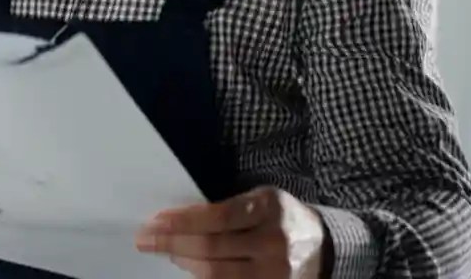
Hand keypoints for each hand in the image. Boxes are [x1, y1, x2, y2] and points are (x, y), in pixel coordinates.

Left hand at [135, 186, 328, 278]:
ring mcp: (275, 273)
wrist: (324, 246)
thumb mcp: (260, 199)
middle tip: (146, 240)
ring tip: (167, 253)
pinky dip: (204, 278)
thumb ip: (226, 208)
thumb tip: (178, 220)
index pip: (217, 218)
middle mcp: (273, 242)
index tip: (155, 221)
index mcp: (269, 209)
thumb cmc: (281, 216)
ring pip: (218, 274)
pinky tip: (189, 269)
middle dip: (172, 244)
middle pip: (212, 249)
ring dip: (185, 263)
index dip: (182, 221)